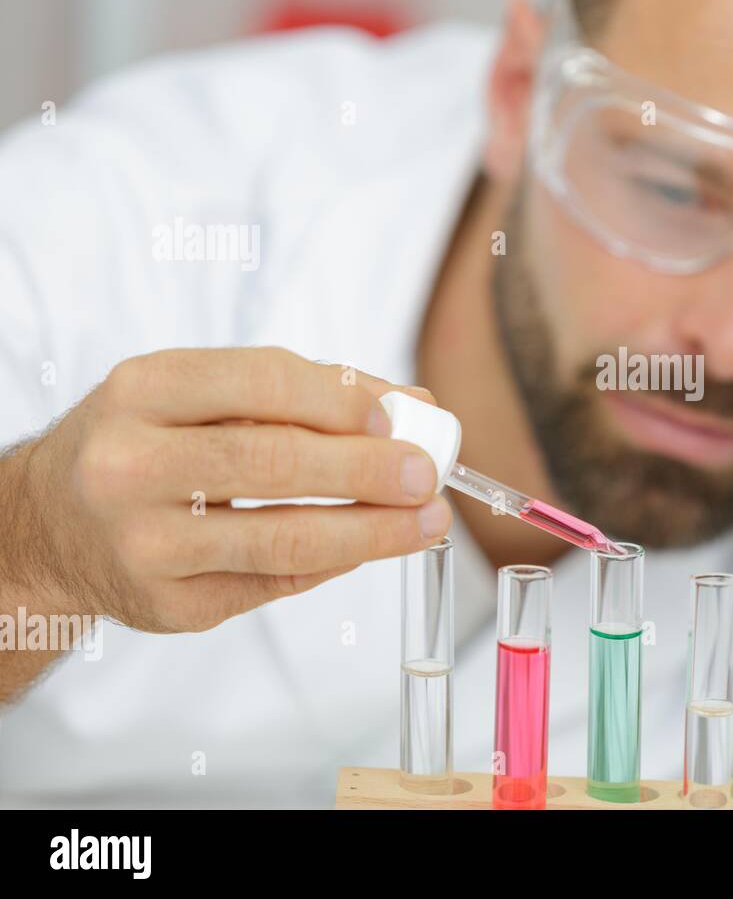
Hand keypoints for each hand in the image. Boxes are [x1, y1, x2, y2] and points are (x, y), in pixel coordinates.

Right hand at [8, 346, 452, 633]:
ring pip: (283, 537)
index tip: (399, 415)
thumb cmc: (145, 445)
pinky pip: (275, 582)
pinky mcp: (168, 603)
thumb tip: (411, 406)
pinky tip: (369, 545)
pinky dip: (334, 561)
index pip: (262, 381)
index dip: (342, 399)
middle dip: (369, 469)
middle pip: (275, 463)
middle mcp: (131, 465)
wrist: (51, 526)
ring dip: (373, 530)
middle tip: (428, 473)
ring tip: (427, 520)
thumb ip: (299, 393)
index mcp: (143, 390)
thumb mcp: (196, 395)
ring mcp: (145, 543)